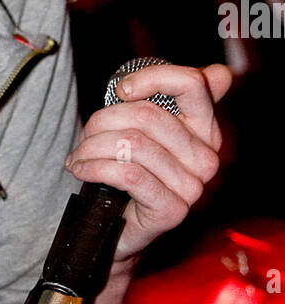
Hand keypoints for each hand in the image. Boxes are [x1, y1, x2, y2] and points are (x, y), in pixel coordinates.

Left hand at [64, 62, 231, 263]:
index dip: (152, 78)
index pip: (191, 84)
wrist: (117, 231)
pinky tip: (80, 169)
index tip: (121, 90)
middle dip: (103, 121)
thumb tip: (223, 72)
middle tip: (85, 136)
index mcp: (206, 131)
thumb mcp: (148, 132)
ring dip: (92, 147)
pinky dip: (93, 167)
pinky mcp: (171, 210)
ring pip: (132, 144)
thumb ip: (175, 100)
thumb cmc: (128, 176)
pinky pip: (126, 173)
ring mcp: (192, 187)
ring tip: (79, 156)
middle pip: (147, 115)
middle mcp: (206, 158)